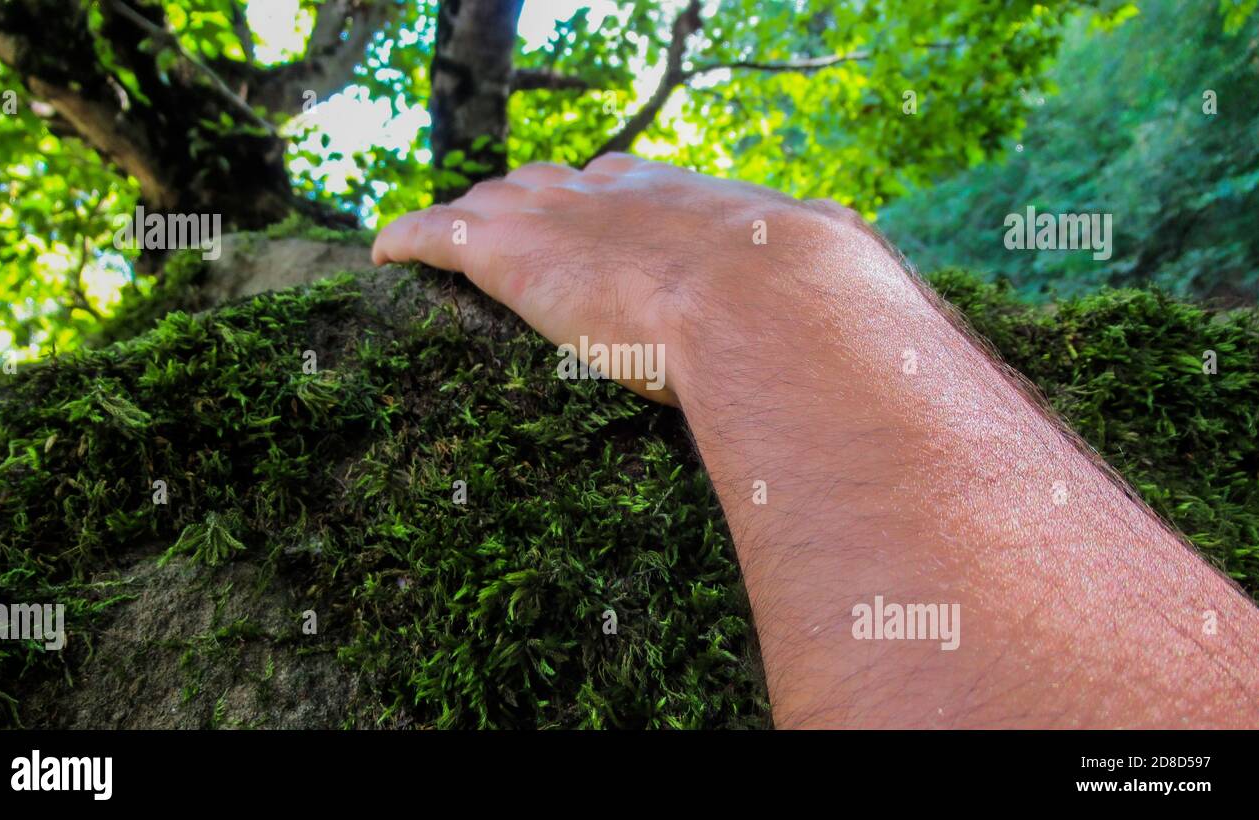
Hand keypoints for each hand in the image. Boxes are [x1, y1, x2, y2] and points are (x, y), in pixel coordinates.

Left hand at [371, 153, 858, 404]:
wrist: (767, 301)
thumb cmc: (806, 298)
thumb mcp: (821, 270)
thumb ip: (825, 273)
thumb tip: (873, 291)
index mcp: (677, 199)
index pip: (621, 183)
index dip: (598, 200)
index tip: (592, 215)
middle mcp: (609, 194)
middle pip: (548, 184)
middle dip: (529, 204)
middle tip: (511, 226)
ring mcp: (555, 218)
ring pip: (491, 205)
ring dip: (471, 223)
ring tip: (452, 241)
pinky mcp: (506, 252)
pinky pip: (437, 235)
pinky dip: (410, 241)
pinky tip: (385, 252)